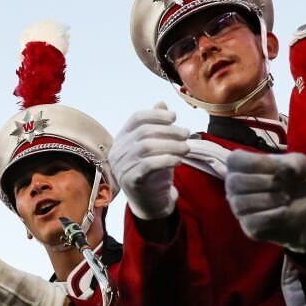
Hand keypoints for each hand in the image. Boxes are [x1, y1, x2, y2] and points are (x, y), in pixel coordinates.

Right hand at [108, 103, 189, 220]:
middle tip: (187, 134)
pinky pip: (148, 165)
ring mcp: (122, 166)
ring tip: (187, 147)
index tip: (175, 117)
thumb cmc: (154, 171)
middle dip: (169, 130)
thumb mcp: (156, 146)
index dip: (157, 114)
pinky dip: (166, 160)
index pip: (137, 118)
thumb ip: (157, 126)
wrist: (150, 203)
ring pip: (147, 147)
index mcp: (122, 138)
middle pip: (144, 131)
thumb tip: (162, 103)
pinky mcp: (131, 181)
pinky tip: (179, 160)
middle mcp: (118, 151)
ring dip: (171, 145)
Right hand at [223, 150, 305, 251]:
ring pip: (241, 204)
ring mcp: (239, 208)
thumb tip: (283, 169)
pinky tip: (284, 211)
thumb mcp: (302, 165)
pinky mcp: (249, 227)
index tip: (277, 169)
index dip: (259, 163)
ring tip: (286, 198)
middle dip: (264, 183)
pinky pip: (253, 222)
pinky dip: (273, 215)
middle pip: (235, 183)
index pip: (235, 160)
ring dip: (269, 199)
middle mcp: (234, 186)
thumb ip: (295, 162)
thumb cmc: (297, 181)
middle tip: (283, 186)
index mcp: (240, 165)